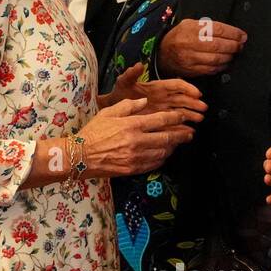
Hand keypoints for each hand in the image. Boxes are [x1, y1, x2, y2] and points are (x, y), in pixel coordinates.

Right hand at [83, 97, 198, 177]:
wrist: (80, 156)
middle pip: (167, 138)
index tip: (183, 117)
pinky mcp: (133, 169)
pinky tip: (163, 154)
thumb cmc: (93, 132)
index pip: (160, 120)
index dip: (175, 118)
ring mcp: (136, 157)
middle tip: (189, 133)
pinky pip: (154, 164)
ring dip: (172, 148)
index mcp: (131, 125)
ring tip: (177, 143)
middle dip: (181, 135)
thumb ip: (128, 106)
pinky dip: (161, 158)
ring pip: (162, 152)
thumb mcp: (109, 112)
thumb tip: (144, 102)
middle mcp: (136, 141)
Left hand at [105, 61, 205, 119]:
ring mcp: (163, 110)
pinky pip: (173, 124)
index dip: (188, 88)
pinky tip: (189, 131)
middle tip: (203, 109)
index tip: (197, 93)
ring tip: (199, 119)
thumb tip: (139, 65)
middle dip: (194, 103)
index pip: (177, 85)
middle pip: (183, 99)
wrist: (111, 109)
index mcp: (158, 87)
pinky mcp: (160, 121)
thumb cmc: (118, 94)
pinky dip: (182, 127)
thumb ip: (131, 75)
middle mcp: (163, 98)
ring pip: (181, 111)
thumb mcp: (123, 82)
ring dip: (191, 114)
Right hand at [158, 17, 246, 76]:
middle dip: (233, 46)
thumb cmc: (179, 37)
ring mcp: (190, 58)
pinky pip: (211, 69)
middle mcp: (189, 43)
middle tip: (240, 45)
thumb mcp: (189, 24)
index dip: (232, 33)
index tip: (242, 36)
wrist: (162, 54)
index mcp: (190, 29)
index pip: (216, 29)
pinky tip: (225, 62)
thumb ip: (206, 26)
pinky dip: (221, 66)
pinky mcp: (192, 70)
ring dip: (229, 57)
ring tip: (233, 53)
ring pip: (216, 59)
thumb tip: (230, 31)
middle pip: (218, 45)